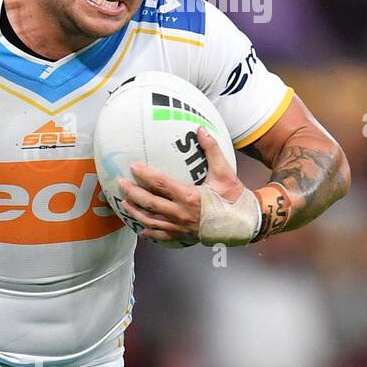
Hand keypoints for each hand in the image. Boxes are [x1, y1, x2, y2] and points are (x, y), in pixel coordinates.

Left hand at [117, 126, 255, 245]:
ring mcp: (180, 227)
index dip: (144, 175)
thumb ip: (212, 150)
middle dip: (132, 192)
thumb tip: (200, 129)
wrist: (246, 223)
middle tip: (120, 183)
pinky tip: (140, 229)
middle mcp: (181, 213)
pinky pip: (161, 235)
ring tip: (124, 203)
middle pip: (149, 203)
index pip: (160, 184)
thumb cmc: (234, 197)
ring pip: (150, 220)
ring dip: (135, 212)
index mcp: (189, 197)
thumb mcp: (225, 172)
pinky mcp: (183, 236)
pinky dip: (149, 232)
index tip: (132, 166)